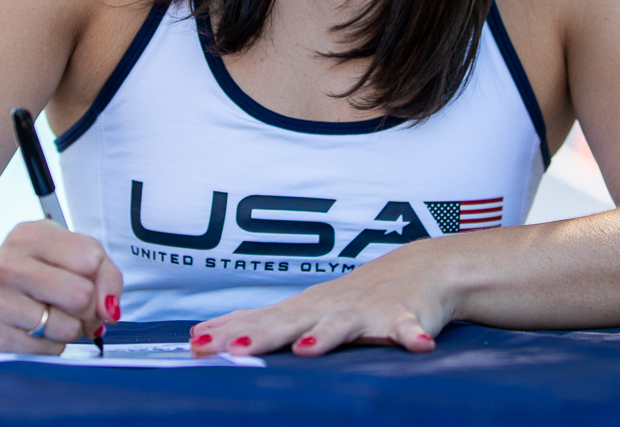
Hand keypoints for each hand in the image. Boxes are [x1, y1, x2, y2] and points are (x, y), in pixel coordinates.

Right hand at [0, 220, 122, 352]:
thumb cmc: (31, 269)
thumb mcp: (64, 251)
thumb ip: (102, 270)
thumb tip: (110, 308)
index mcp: (29, 234)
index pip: (90, 259)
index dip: (102, 279)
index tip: (93, 285)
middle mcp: (6, 265)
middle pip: (80, 295)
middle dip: (90, 310)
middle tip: (80, 309)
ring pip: (66, 328)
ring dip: (71, 329)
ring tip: (54, 317)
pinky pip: (48, 350)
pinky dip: (53, 345)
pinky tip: (37, 330)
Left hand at [188, 238, 449, 357]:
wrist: (423, 268)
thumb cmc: (354, 296)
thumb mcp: (307, 310)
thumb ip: (261, 323)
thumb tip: (201, 335)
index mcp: (304, 308)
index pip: (259, 320)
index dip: (228, 332)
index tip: (196, 344)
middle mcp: (329, 307)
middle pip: (290, 322)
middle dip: (261, 336)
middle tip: (233, 351)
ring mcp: (366, 311)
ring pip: (342, 323)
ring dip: (325, 335)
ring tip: (306, 349)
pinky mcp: (404, 317)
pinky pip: (408, 328)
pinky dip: (411, 336)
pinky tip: (417, 346)